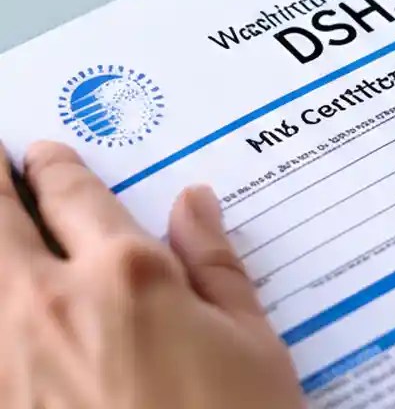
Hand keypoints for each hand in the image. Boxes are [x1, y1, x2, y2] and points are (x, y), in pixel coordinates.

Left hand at [0, 141, 303, 408]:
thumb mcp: (250, 348)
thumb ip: (215, 270)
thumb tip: (195, 206)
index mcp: (129, 276)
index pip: (72, 195)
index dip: (53, 167)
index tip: (45, 154)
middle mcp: (53, 306)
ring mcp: (9, 359)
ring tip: (5, 226)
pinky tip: (10, 310)